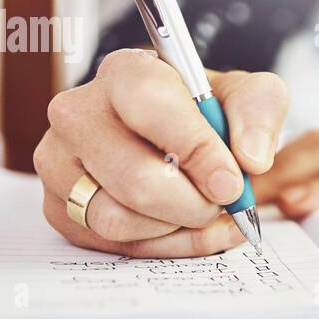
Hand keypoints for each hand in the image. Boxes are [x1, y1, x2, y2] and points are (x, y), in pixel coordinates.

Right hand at [35, 48, 287, 255]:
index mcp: (124, 73)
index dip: (196, 151)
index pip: (151, 108)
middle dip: (193, 204)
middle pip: (134, 179)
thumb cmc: (207, 114)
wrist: (177, 137)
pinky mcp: (59, 207)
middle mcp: (77, 113)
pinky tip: (184, 228)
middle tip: (222, 202)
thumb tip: (251, 158)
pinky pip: (110, 245)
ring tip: (202, 210)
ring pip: (118, 219)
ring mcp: (59, 163)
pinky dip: (161, 245)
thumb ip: (260, 111)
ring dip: (176, 227)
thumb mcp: (247, 96)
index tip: (231, 181)